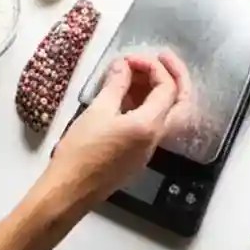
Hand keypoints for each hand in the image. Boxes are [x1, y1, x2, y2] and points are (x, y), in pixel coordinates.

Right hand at [48, 52, 192, 202]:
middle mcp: (155, 139)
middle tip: (160, 58)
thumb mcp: (97, 111)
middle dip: (174, 76)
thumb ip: (116, 85)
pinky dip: (147, 107)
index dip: (152, 67)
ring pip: (167, 114)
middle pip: (180, 102)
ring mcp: (148, 150)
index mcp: (149, 125)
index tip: (129, 59)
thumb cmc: (81, 152)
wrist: (69, 190)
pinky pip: (152, 126)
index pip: (167, 88)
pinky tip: (127, 98)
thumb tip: (123, 65)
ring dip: (158, 91)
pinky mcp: (136, 157)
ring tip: (137, 75)